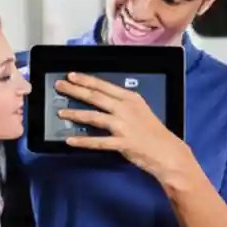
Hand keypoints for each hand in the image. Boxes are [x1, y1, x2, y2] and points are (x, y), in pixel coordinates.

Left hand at [54, 72, 194, 182]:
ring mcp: (123, 126)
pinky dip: (83, 141)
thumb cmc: (153, 131)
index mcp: (130, 98)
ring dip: (75, 114)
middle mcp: (125, 109)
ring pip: (94, 117)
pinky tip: (70, 140)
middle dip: (75, 90)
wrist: (167, 152)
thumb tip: (101, 99)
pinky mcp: (122, 143)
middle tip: (59, 86)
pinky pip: (98, 142)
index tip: (71, 75)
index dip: (86, 80)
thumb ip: (121, 104)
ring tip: (61, 113)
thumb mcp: (140, 109)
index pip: (103, 86)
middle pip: (95, 97)